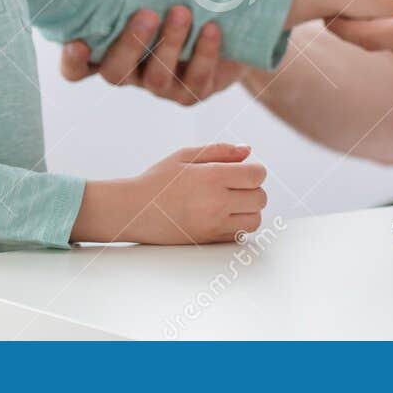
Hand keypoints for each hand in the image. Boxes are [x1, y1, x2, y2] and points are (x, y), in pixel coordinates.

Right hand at [59, 0, 243, 104]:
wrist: (232, 23)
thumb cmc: (182, 2)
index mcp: (112, 49)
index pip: (78, 69)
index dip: (73, 62)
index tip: (78, 42)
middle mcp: (133, 73)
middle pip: (115, 73)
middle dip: (129, 44)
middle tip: (146, 14)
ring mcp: (163, 87)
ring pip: (157, 78)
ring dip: (169, 43)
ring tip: (182, 12)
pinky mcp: (195, 91)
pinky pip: (196, 81)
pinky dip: (204, 53)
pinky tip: (210, 28)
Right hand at [114, 143, 268, 243]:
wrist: (132, 210)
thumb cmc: (157, 180)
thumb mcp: (185, 156)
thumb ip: (220, 151)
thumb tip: (248, 151)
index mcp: (212, 177)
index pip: (257, 175)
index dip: (254, 170)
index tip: (241, 170)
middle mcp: (216, 203)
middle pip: (260, 198)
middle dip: (252, 189)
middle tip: (234, 185)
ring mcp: (213, 225)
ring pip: (255, 220)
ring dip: (249, 210)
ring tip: (230, 202)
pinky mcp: (209, 241)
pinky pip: (239, 236)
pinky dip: (237, 225)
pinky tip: (221, 215)